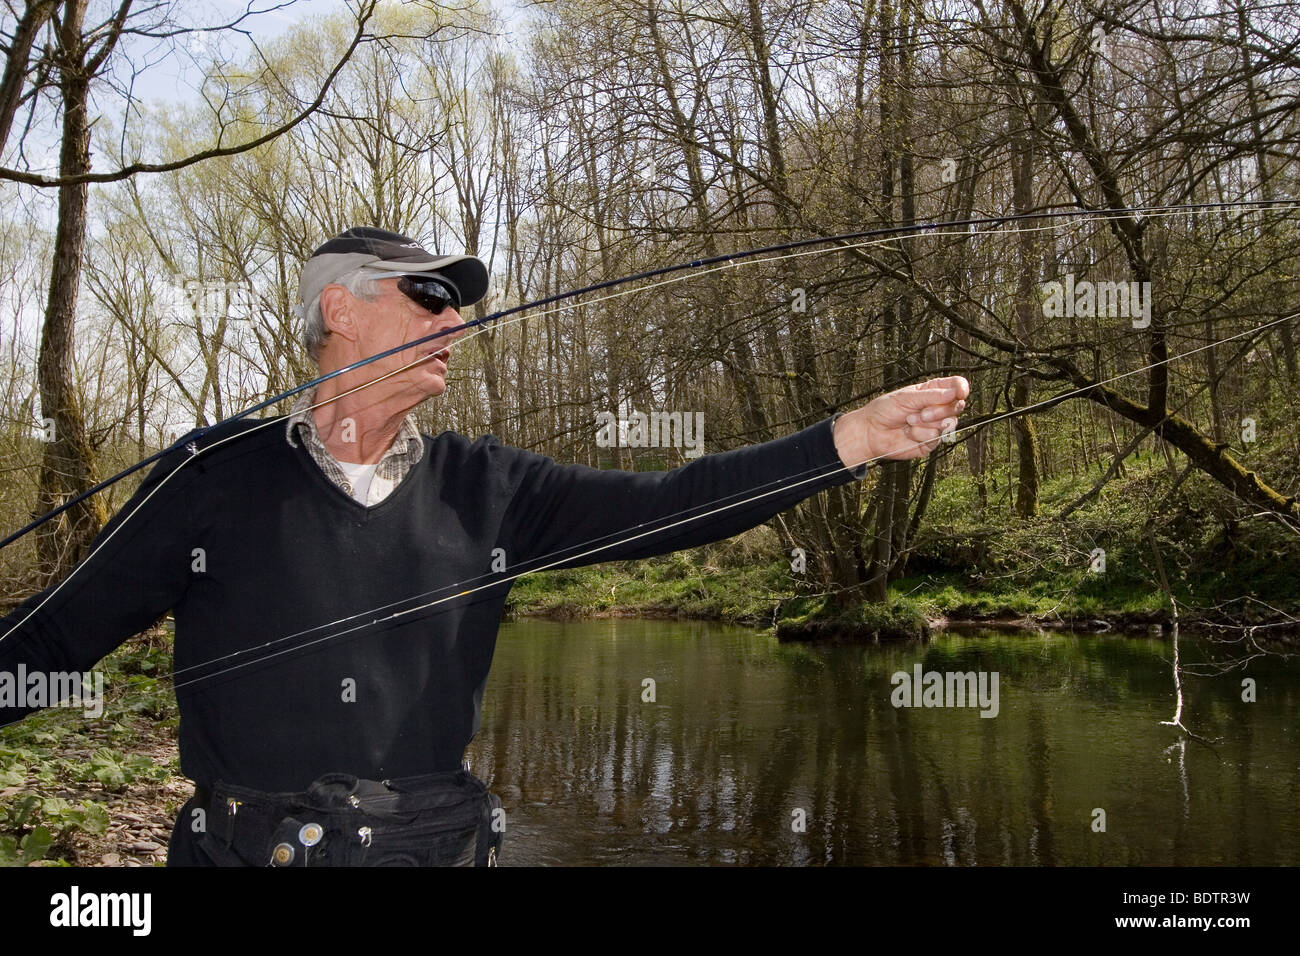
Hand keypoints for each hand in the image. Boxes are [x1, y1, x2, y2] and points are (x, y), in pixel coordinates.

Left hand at [833, 376, 969, 467]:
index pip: (957, 386)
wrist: (871, 432)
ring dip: (926, 423)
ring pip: (948, 424)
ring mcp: (935, 426)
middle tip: (921, 412)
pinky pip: (935, 438)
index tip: (959, 393)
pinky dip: (920, 435)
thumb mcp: (907, 397)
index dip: (962, 388)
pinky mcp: (930, 442)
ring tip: (909, 421)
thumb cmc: (885, 410)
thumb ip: (931, 395)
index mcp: (933, 392)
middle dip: (940, 410)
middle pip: (957, 407)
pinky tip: (908, 432)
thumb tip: (954, 393)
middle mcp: (937, 408)